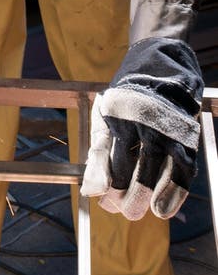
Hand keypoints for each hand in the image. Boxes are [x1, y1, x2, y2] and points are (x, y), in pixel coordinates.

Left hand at [81, 37, 202, 219]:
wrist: (159, 61)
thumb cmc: (127, 96)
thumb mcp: (104, 114)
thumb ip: (99, 150)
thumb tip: (90, 191)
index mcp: (111, 115)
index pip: (102, 158)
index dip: (101, 184)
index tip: (101, 200)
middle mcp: (135, 122)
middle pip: (126, 172)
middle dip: (122, 199)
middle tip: (121, 210)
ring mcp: (161, 128)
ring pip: (151, 174)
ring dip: (144, 200)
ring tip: (138, 213)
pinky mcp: (184, 135)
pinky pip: (180, 172)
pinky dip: (173, 194)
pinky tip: (164, 209)